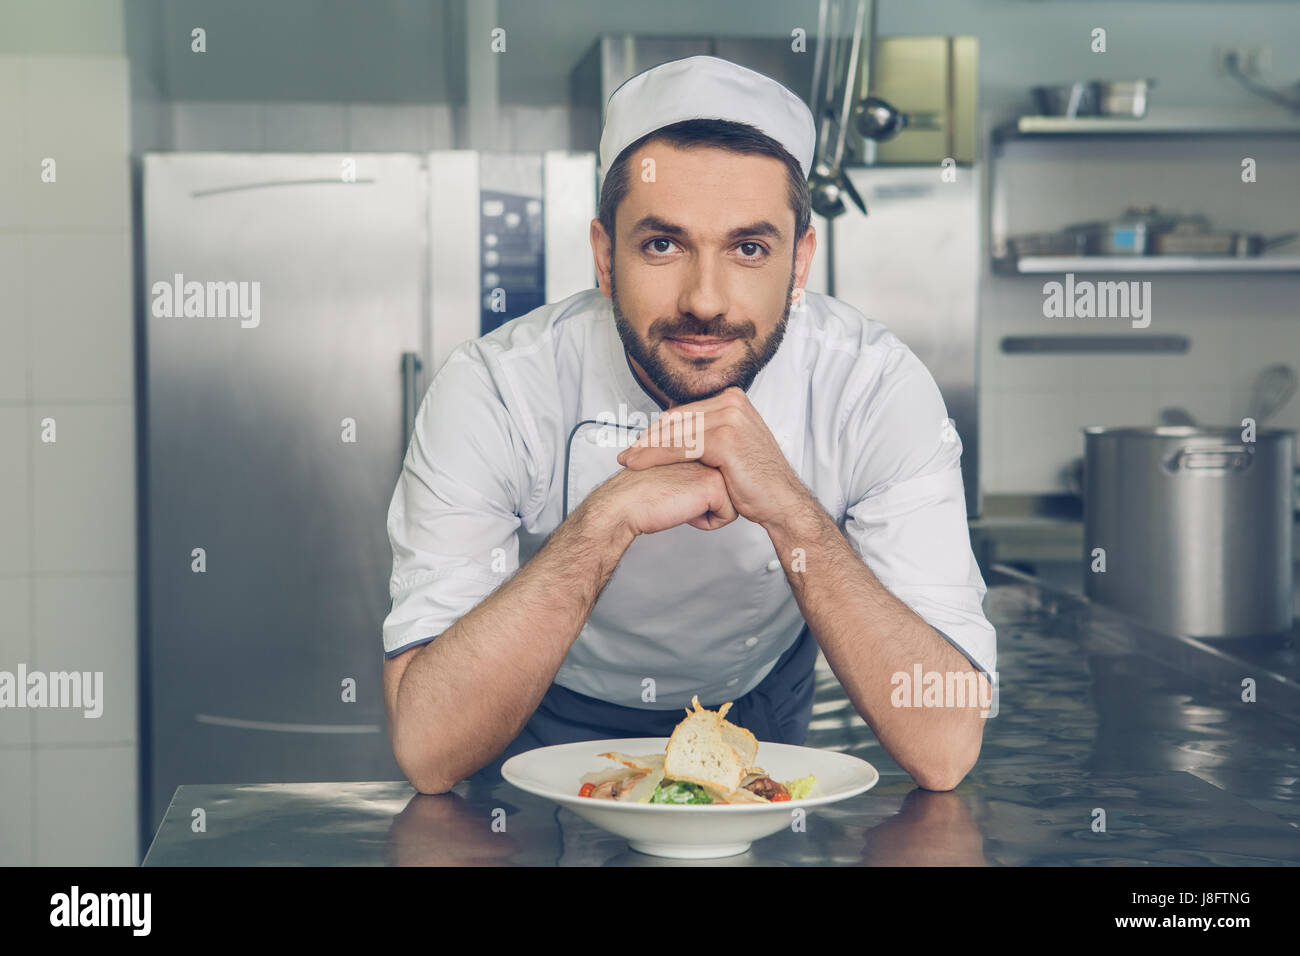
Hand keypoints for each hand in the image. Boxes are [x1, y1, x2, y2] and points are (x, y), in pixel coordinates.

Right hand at [582, 460, 738, 536]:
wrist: (624, 504)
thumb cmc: (643, 493)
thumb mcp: (676, 474)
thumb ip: (697, 469)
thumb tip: (721, 482)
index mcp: (699, 444)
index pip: (721, 478)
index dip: (700, 495)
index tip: (678, 492)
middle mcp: (709, 451)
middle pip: (729, 490)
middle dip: (705, 503)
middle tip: (676, 498)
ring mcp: (713, 465)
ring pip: (731, 502)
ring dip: (705, 512)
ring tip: (679, 502)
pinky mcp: (714, 484)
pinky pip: (727, 516)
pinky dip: (705, 522)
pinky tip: (683, 511)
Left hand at [615, 386, 807, 529]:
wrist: (781, 501)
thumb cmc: (757, 480)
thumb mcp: (733, 446)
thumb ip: (710, 433)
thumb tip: (680, 432)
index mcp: (733, 398)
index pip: (684, 410)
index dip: (658, 429)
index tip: (638, 445)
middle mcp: (733, 401)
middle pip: (677, 418)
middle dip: (649, 437)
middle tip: (627, 454)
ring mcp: (730, 417)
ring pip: (675, 432)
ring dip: (647, 448)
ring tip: (628, 462)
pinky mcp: (725, 438)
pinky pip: (679, 446)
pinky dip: (655, 456)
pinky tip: (639, 465)